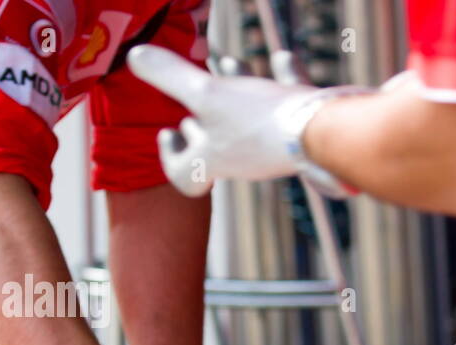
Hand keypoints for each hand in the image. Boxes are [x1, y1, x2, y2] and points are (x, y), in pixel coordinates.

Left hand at [126, 45, 315, 196]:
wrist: (323, 133)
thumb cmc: (258, 121)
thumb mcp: (205, 93)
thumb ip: (168, 76)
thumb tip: (133, 56)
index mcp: (215, 160)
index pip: (184, 177)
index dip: (170, 157)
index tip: (168, 132)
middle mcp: (243, 160)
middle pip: (217, 145)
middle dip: (204, 113)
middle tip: (197, 89)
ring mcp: (274, 149)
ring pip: (251, 123)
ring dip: (238, 92)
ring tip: (228, 63)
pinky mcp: (304, 134)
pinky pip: (290, 110)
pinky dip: (283, 84)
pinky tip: (282, 60)